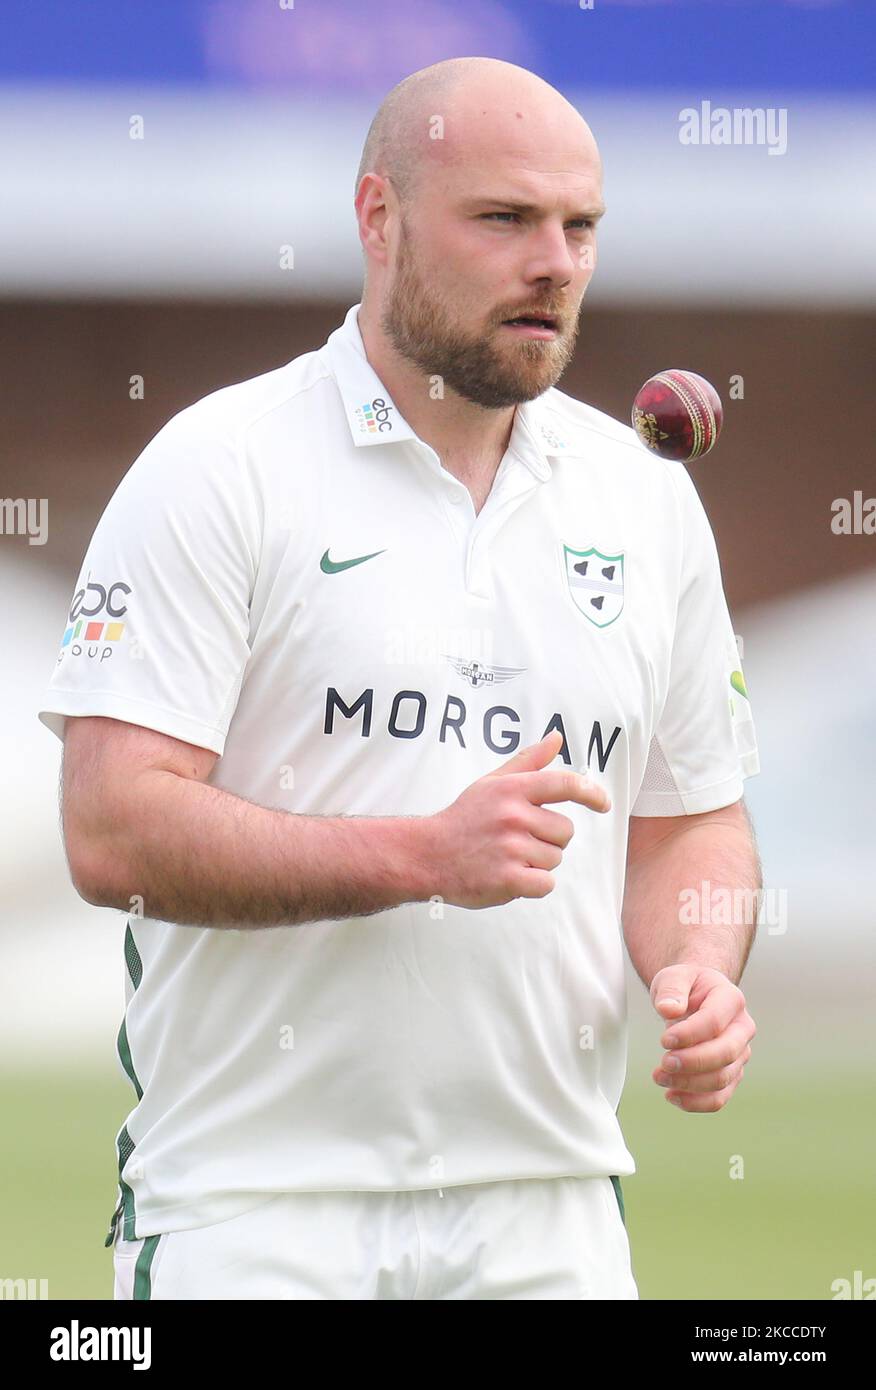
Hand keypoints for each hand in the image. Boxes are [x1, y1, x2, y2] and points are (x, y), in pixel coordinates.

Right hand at [429, 728, 610, 908]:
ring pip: (555, 859)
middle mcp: (513, 815)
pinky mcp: (507, 879)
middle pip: (565, 831)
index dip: (591, 793)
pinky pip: (545, 884)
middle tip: (515, 840)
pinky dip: (532, 886)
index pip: (565, 784)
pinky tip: (508, 877)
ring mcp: (510, 848)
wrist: (427, 855)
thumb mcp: (492, 783)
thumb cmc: (464, 818)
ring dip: (537, 863)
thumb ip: (528, 762)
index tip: (603, 804)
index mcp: (512, 789)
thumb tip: (556, 738)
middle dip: (548, 839)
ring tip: (507, 858)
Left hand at [649, 964, 754, 1111]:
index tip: (664, 1040)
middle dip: (692, 1063)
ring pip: (722, 1079)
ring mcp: (739, 1054)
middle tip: (663, 1063)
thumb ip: (671, 989)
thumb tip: (668, 1009)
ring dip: (688, 1084)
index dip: (690, 1034)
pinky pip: (719, 1097)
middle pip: (725, 1054)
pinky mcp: (730, 1074)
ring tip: (659, 1077)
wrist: (698, 997)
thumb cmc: (687, 986)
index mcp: (731, 999)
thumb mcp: (674, 977)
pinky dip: (695, 1102)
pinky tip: (671, 1095)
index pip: (715, 1021)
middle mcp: (742, 1028)